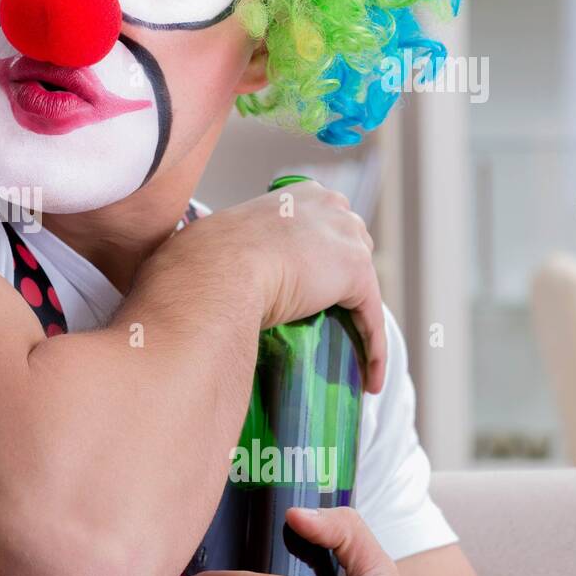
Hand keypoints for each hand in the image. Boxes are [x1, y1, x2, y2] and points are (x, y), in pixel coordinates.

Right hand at [185, 181, 385, 391]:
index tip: (311, 288)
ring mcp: (346, 235)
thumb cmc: (203, 258)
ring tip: (350, 356)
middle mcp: (330, 205)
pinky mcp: (355, 271)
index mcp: (299, 193)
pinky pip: (370, 319)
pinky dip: (372, 351)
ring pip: (364, 286)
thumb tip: (220, 272)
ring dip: (358, 320)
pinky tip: (370, 381)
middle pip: (352, 249)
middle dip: (345, 284)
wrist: (215, 270)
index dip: (320, 260)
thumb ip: (241, 248)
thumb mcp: (225, 240)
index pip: (325, 228)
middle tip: (327, 323)